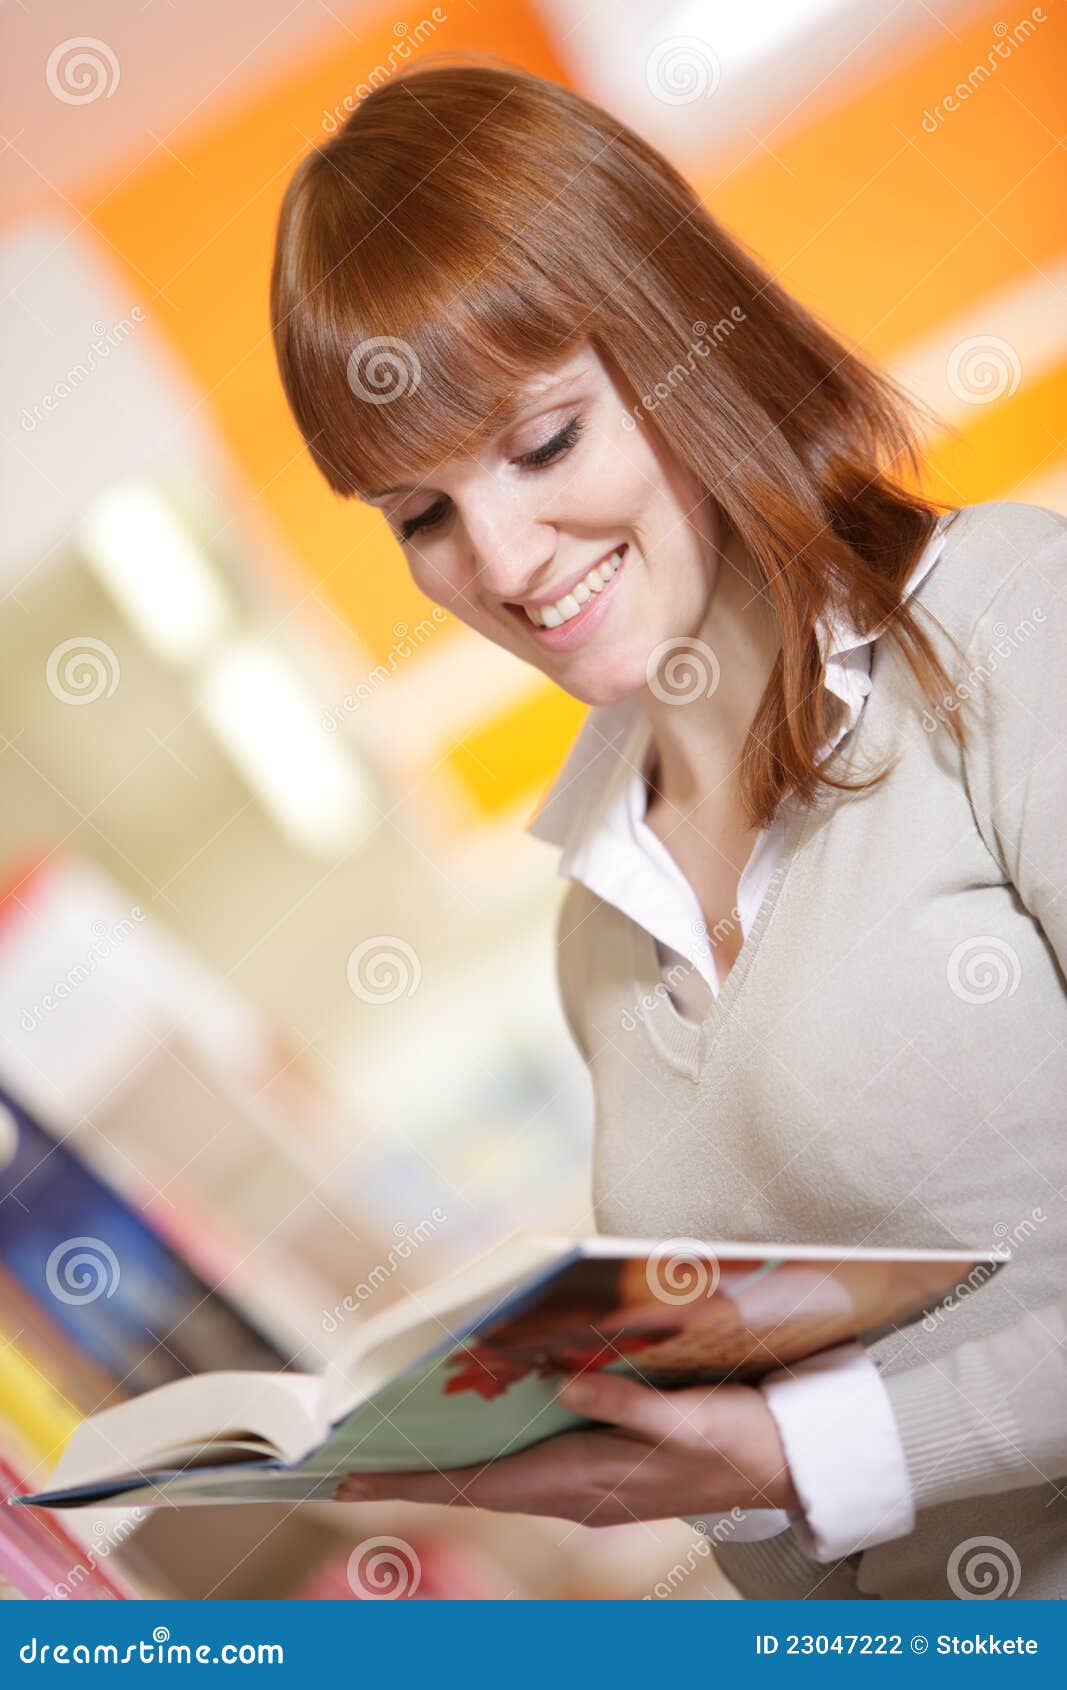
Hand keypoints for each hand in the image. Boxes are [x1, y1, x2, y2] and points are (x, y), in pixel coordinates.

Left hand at [332, 1372, 799, 1525]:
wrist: (788, 1466)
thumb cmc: (738, 1442)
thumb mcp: (687, 1423)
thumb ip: (627, 1408)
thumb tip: (566, 1386)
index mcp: (584, 1478)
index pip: (478, 1483)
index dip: (412, 1479)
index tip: (351, 1477)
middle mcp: (573, 1485)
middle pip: (473, 1483)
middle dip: (407, 1476)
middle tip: (339, 1466)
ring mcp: (585, 1480)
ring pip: (494, 1475)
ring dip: (440, 1467)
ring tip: (383, 1451)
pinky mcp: (600, 1465)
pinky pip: (525, 1464)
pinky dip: (482, 1456)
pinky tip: (462, 1441)